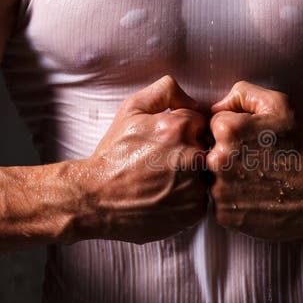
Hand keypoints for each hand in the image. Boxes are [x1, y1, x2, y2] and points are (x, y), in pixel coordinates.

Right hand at [79, 75, 208, 242]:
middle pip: (207, 148)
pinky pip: (202, 198)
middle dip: (188, 152)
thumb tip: (193, 99)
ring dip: (191, 176)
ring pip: (206, 174)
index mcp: (180, 128)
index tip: (164, 143)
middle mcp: (192, 156)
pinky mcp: (194, 210)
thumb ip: (165, 91)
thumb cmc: (113, 154)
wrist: (96, 198)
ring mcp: (195, 186)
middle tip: (162, 164)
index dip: (182, 132)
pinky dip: (187, 198)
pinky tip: (165, 196)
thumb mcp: (132, 109)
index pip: (201, 123)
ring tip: (163, 181)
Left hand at [207, 81, 302, 239]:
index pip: (214, 126)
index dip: (235, 133)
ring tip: (258, 182)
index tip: (254, 143)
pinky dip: (235, 203)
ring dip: (229, 181)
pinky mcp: (225, 215)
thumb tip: (217, 106)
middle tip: (258, 164)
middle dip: (229, 157)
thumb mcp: (279, 105)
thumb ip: (243, 94)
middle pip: (209, 154)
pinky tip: (256, 199)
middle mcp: (217, 160)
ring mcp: (219, 190)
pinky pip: (220, 205)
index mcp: (226, 130)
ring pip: (213, 181)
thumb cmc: (301, 149)